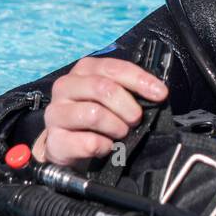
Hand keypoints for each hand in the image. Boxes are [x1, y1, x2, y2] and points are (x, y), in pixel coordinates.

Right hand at [34, 56, 168, 167]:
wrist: (68, 146)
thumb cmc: (96, 119)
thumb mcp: (113, 98)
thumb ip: (129, 90)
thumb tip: (157, 93)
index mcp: (84, 71)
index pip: (113, 68)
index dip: (140, 80)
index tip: (160, 94)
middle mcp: (65, 87)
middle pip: (102, 88)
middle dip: (127, 106)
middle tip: (136, 120)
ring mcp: (56, 113)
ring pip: (94, 114)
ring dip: (116, 127)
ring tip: (120, 133)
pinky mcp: (54, 140)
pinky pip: (88, 142)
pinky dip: (105, 146)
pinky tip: (106, 146)